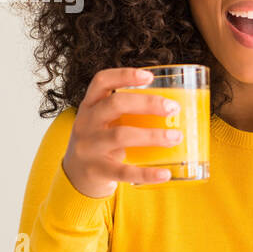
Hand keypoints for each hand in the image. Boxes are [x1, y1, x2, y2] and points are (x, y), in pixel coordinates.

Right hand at [61, 67, 185, 197]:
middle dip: (147, 103)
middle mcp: (86, 123)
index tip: (149, 76)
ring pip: (121, 135)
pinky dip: (147, 173)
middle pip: (115, 104)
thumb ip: (127, 113)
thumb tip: (173, 109)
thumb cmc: (100, 143)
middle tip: (173, 108)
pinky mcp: (96, 170)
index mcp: (90, 106)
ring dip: (153, 135)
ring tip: (176, 137)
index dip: (124, 75)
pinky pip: (123, 171)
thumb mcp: (104, 122)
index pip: (101, 81)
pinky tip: (165, 173)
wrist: (76, 176)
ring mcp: (88, 147)